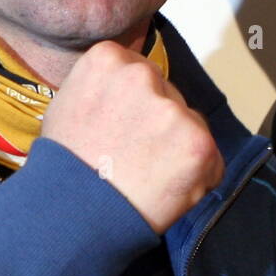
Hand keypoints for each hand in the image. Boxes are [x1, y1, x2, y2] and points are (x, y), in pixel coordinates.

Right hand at [41, 41, 224, 233]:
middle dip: (157, 124)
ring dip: (176, 149)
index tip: (121, 128)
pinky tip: (163, 190)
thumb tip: (127, 88)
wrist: (69, 216)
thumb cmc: (65, 165)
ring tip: (143, 176)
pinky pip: (210, 160)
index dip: (134, 105)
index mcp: (109, 59)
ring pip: (189, 126)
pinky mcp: (197, 143)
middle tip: (131, 156)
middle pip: (167, 96)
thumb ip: (104, 86)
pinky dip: (196, 178)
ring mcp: (172, 109)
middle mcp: (143, 75)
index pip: (140, 73)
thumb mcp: (69, 102)